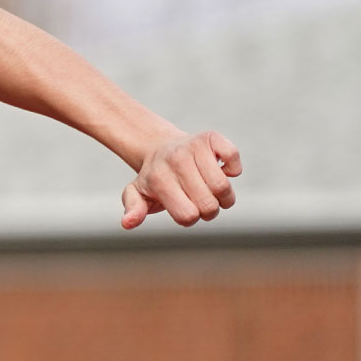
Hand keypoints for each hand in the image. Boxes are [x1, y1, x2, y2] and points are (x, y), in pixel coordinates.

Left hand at [121, 131, 242, 228]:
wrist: (159, 148)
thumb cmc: (153, 179)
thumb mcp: (137, 195)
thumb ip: (134, 209)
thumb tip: (128, 223)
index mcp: (158, 179)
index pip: (188, 216)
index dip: (190, 218)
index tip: (185, 209)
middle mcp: (176, 160)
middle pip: (208, 205)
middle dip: (209, 211)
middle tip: (200, 202)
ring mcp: (193, 147)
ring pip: (223, 186)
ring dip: (224, 196)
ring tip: (211, 191)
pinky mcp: (210, 137)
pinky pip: (232, 157)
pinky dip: (232, 169)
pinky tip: (220, 169)